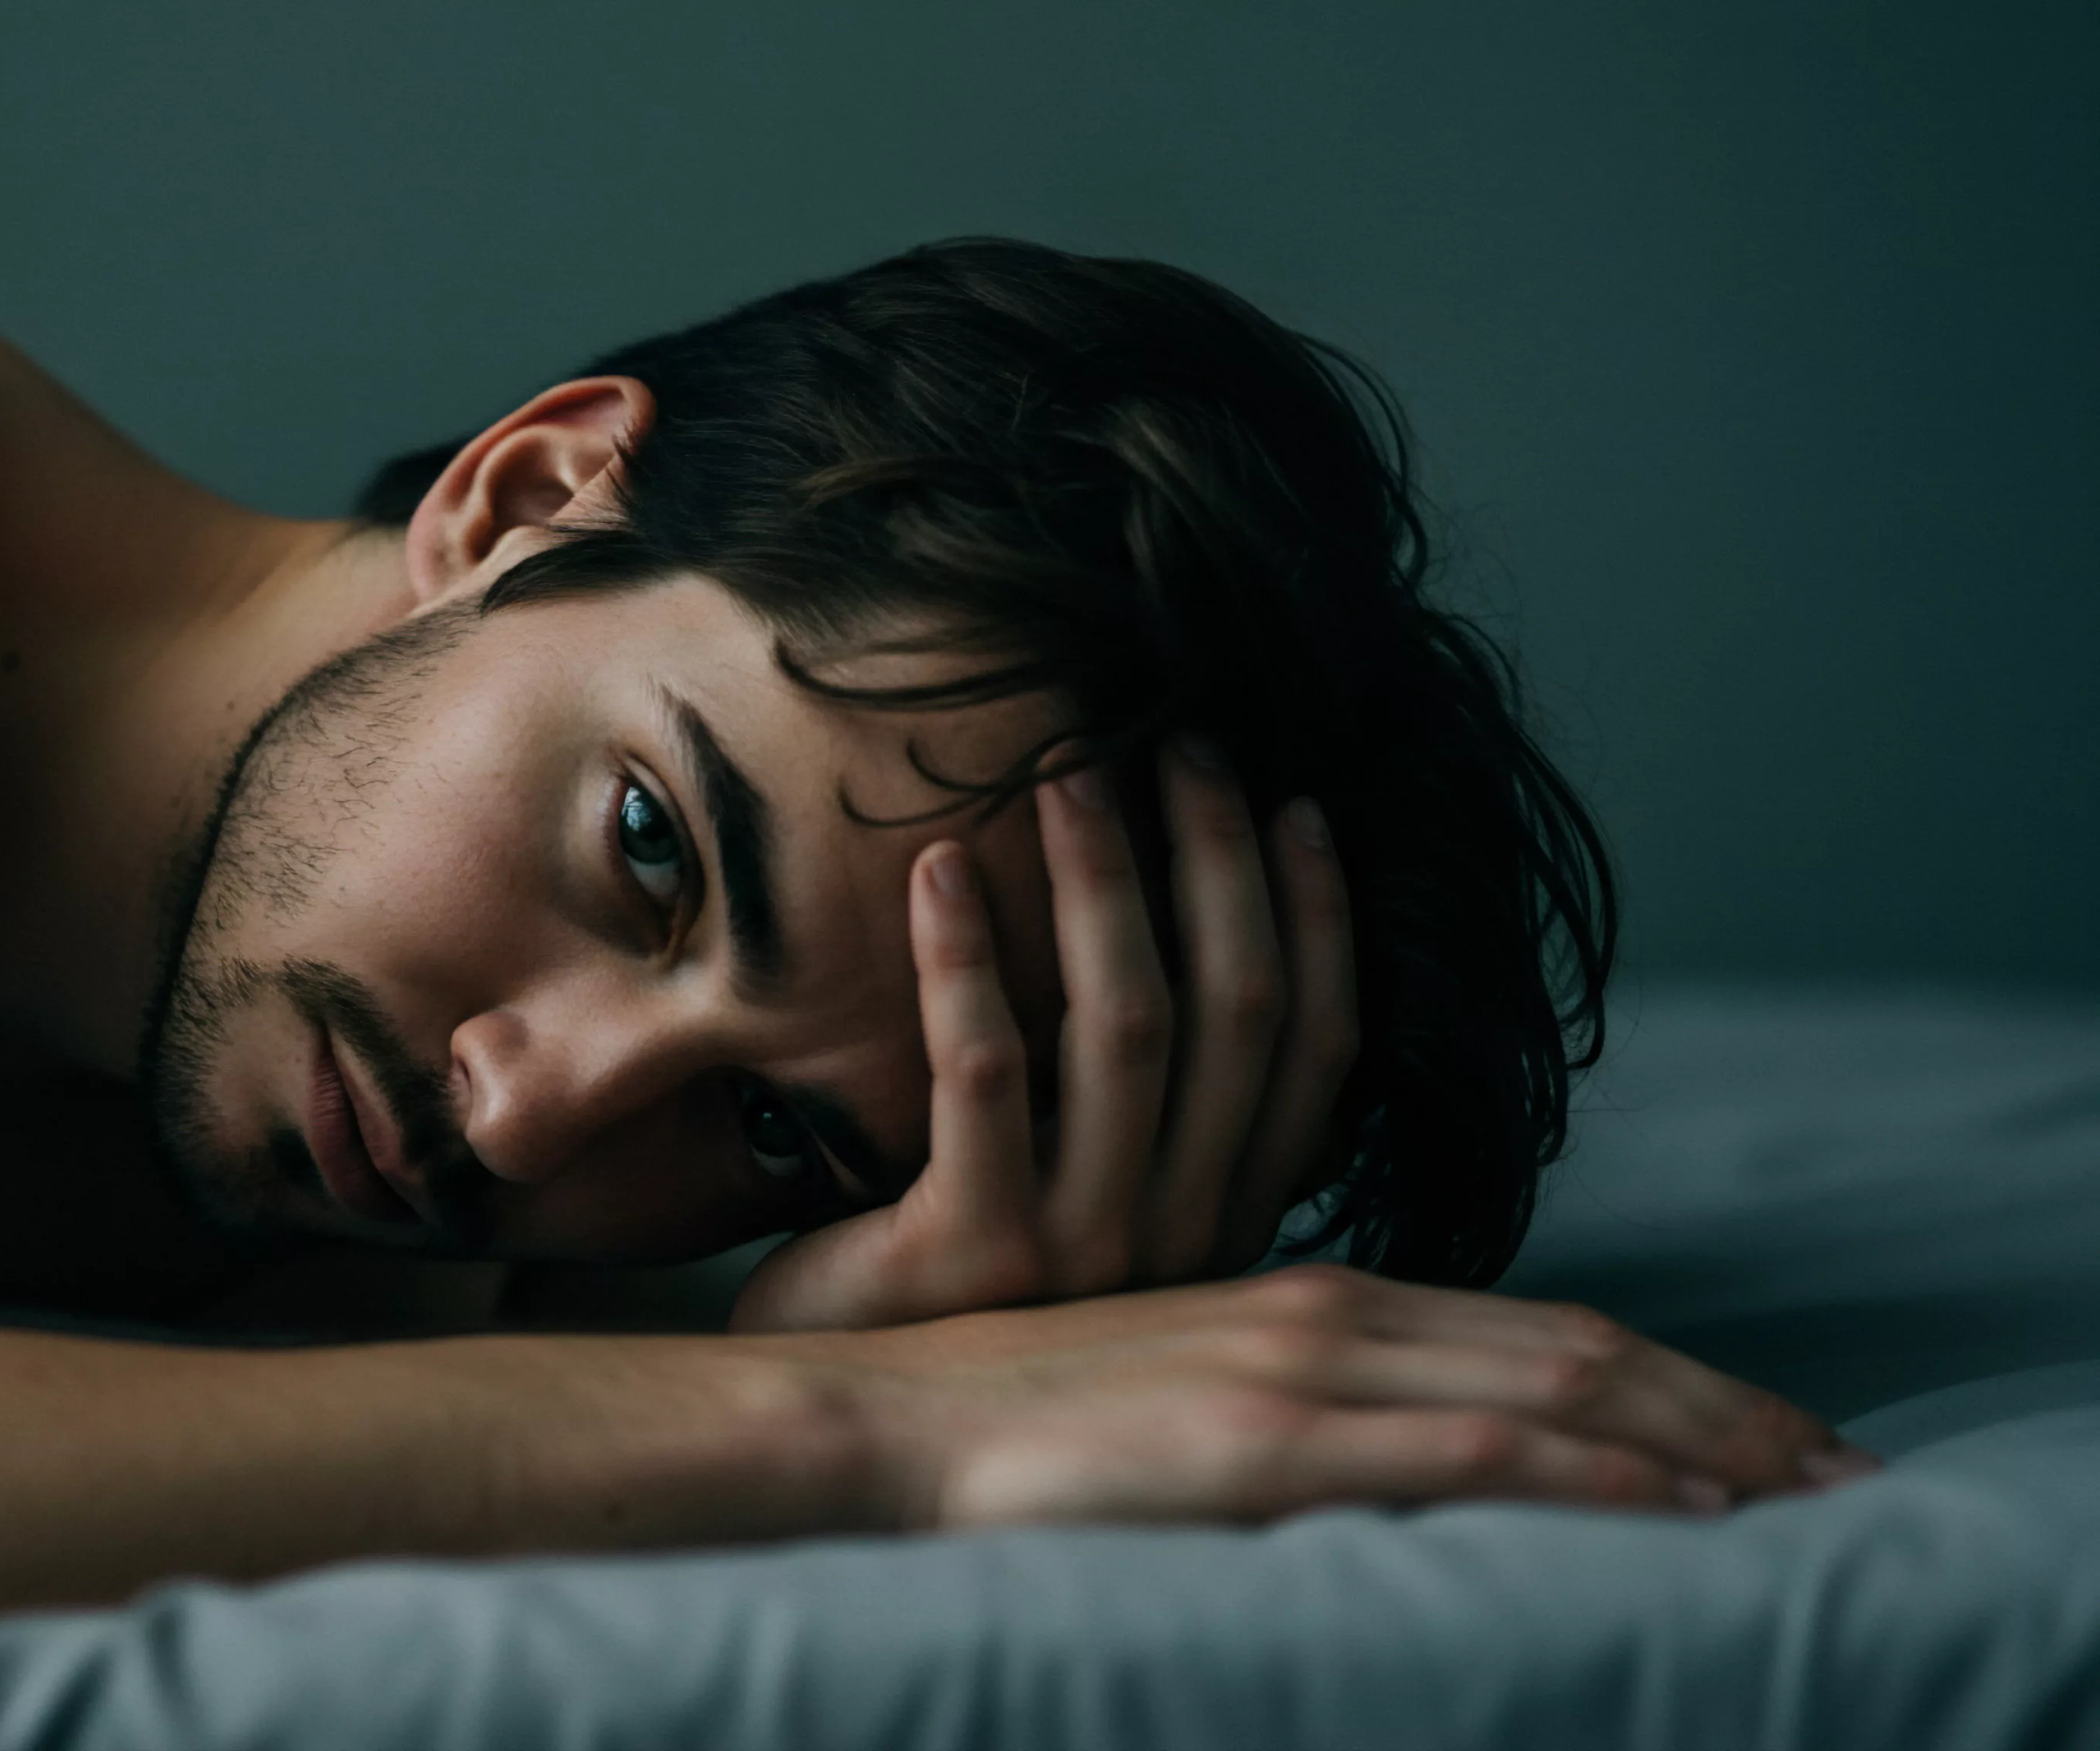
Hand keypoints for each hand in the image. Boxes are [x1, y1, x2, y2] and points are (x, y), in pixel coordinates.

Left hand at [734, 741, 1351, 1332]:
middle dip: (1214, 860)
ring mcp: (1082, 1250)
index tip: (1296, 799)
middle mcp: (1182, 1238)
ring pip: (1125, 1027)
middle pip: (1236, 1013)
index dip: (1317, 918)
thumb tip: (1201, 930)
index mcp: (1227, 1219)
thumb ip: (1153, 1105)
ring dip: (1098, 882)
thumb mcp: (1089, 1196)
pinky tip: (935, 867)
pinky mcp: (968, 1252)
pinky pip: (978, 1074)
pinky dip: (965, 959)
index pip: (1316, 1049)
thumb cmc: (962, 1282)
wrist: (837, 1416)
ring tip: (1061, 770)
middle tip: (1175, 739)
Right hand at [814, 1266, 1882, 1527]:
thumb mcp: (1183, 1386)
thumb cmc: (1016, 1411)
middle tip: (1845, 1466)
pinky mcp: (1257, 1441)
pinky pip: (1470, 1455)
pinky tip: (1671, 1508)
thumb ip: (1294, 1396)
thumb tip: (1389, 1453)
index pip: (1540, 1327)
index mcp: (1313, 1297)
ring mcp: (1298, 1371)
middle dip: (1730, 1405)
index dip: (1676, 1371)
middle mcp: (1327, 1314)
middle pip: (1581, 1344)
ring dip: (1699, 1435)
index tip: (1778, 1428)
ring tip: (1807, 1488)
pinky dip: (1592, 1476)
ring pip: (1555, 1386)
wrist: (884, 1420)